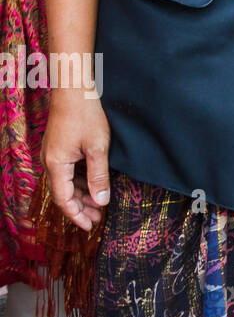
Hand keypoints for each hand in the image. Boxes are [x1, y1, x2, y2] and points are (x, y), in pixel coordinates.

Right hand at [42, 90, 111, 231]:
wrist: (74, 90)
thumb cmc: (86, 115)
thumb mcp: (97, 147)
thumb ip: (99, 175)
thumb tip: (100, 201)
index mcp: (56, 166)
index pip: (64, 200)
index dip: (77, 215)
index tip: (90, 227)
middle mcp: (50, 162)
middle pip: (64, 193)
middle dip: (81, 208)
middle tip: (98, 218)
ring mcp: (53, 154)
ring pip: (66, 182)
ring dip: (82, 194)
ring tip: (98, 204)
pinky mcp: (59, 147)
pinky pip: (68, 171)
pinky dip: (80, 180)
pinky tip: (93, 183)